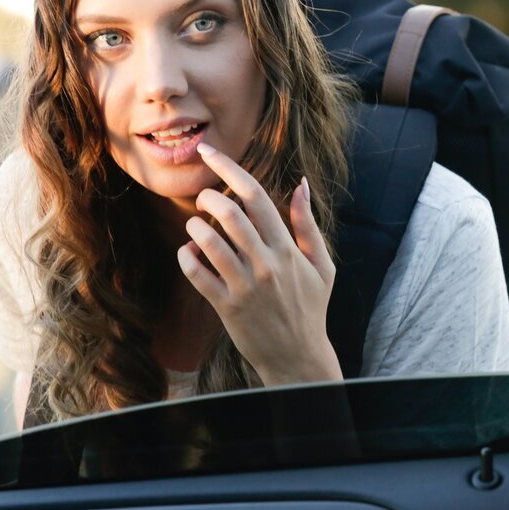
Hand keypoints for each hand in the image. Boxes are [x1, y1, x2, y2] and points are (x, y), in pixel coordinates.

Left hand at [176, 142, 340, 385]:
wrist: (298, 357)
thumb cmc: (311, 308)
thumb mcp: (322, 265)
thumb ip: (308, 225)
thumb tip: (301, 185)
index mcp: (288, 249)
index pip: (256, 197)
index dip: (229, 169)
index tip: (209, 152)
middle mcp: (266, 264)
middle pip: (229, 214)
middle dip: (208, 196)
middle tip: (204, 197)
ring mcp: (245, 286)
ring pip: (209, 242)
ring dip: (195, 226)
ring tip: (196, 225)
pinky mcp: (227, 307)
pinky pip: (196, 274)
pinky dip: (187, 257)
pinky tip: (190, 253)